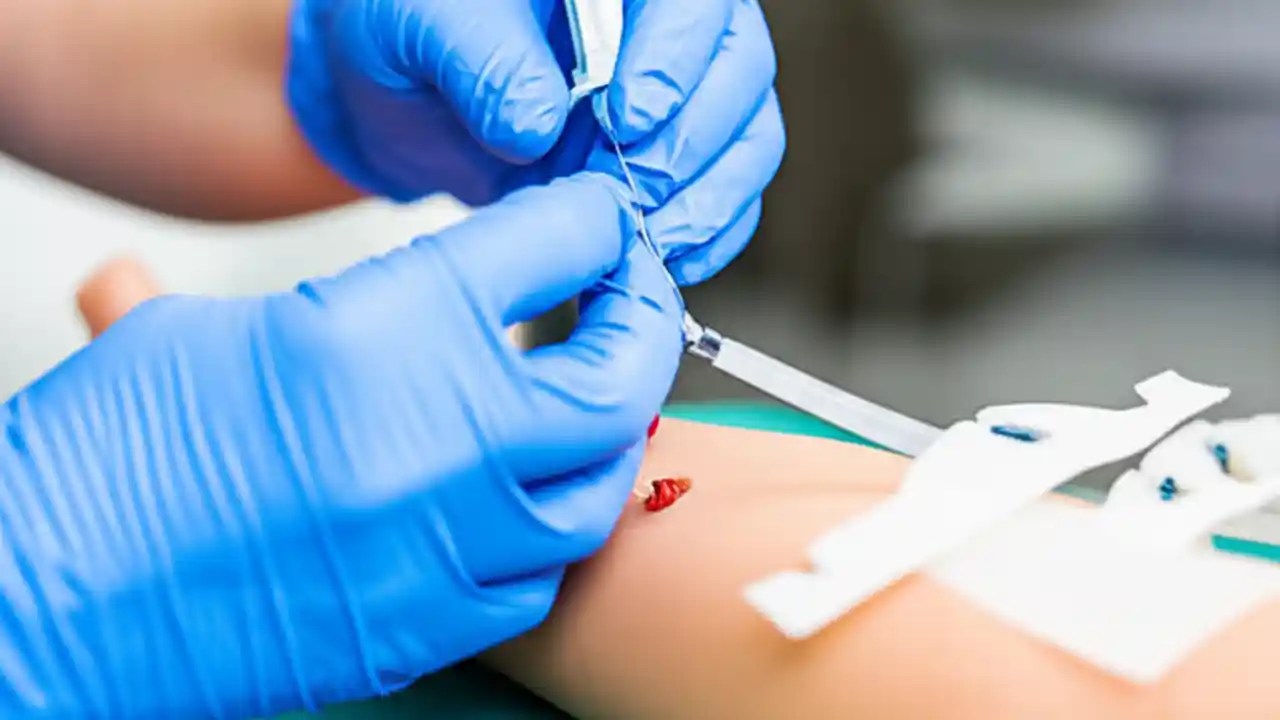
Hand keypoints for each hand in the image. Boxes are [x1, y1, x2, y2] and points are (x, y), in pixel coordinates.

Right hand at [0, 174, 680, 717]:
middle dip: (639, 335)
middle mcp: (441, 438)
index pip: (557, 246)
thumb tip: (432, 294)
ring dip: (601, 445)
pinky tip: (514, 512)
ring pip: (594, 495)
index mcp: (386, 329)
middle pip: (617, 377)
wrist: (49, 595)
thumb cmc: (110, 454)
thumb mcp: (224, 327)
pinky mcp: (425, 628)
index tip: (602, 231)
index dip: (596, 226)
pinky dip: (542, 539)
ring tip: (581, 414)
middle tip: (627, 314)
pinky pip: (533, 583)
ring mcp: (442, 544)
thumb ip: (352, 308)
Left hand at [289, 0, 783, 284]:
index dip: (675, 56)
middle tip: (635, 190)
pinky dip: (710, 235)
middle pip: (739, 65)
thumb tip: (538, 123)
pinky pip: (729, 194)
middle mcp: (664, 21)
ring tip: (651, 237)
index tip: (627, 118)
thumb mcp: (412, 21)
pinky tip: (664, 258)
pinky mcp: (672, 158)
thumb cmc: (402, 30)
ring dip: (711, 196)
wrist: (394, 96)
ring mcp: (679, 91)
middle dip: (694, 139)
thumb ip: (477, 56)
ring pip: (748, 132)